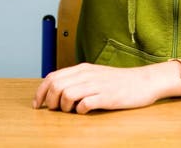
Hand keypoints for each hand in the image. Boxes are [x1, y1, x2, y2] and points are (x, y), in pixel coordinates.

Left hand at [33, 63, 168, 113]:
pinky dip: (80, 111)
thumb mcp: (94, 76)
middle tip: (55, 110)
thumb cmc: (118, 82)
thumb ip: (77, 80)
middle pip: (57, 85)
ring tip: (72, 111)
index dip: (41, 92)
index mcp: (82, 69)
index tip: (38, 105)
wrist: (142, 82)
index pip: (53, 76)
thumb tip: (57, 91)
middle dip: (50, 101)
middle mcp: (87, 74)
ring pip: (67, 94)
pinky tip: (85, 111)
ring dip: (64, 107)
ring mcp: (97, 85)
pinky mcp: (107, 97)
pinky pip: (85, 104)